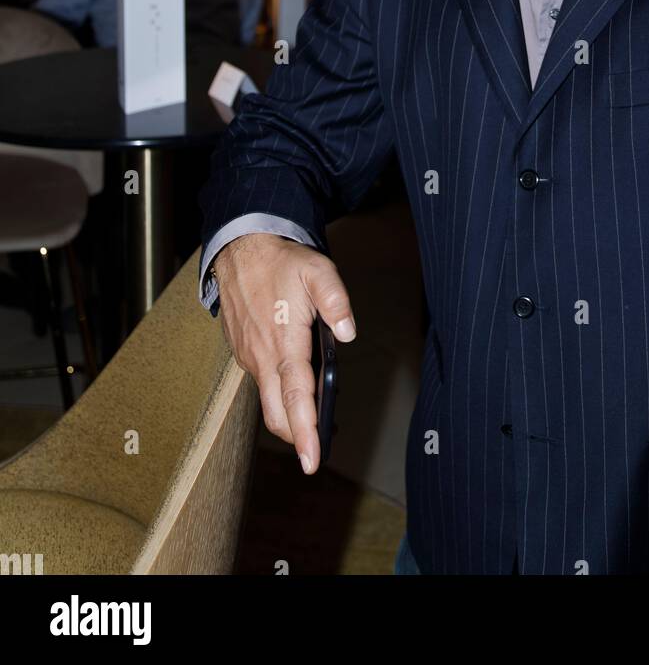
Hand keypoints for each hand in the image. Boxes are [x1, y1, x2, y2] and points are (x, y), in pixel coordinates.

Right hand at [212, 231, 355, 472]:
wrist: (240, 249)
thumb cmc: (281, 262)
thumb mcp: (317, 272)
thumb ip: (336, 302)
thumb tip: (347, 334)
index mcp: (283, 343)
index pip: (295, 398)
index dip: (305, 432)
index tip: (312, 460)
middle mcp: (262, 357)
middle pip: (276, 413)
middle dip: (296, 436)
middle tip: (317, 450)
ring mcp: (250, 356)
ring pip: (268, 399)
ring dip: (289, 413)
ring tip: (315, 416)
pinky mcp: (244, 351)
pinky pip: (262, 381)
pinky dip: (278, 392)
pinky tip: (296, 382)